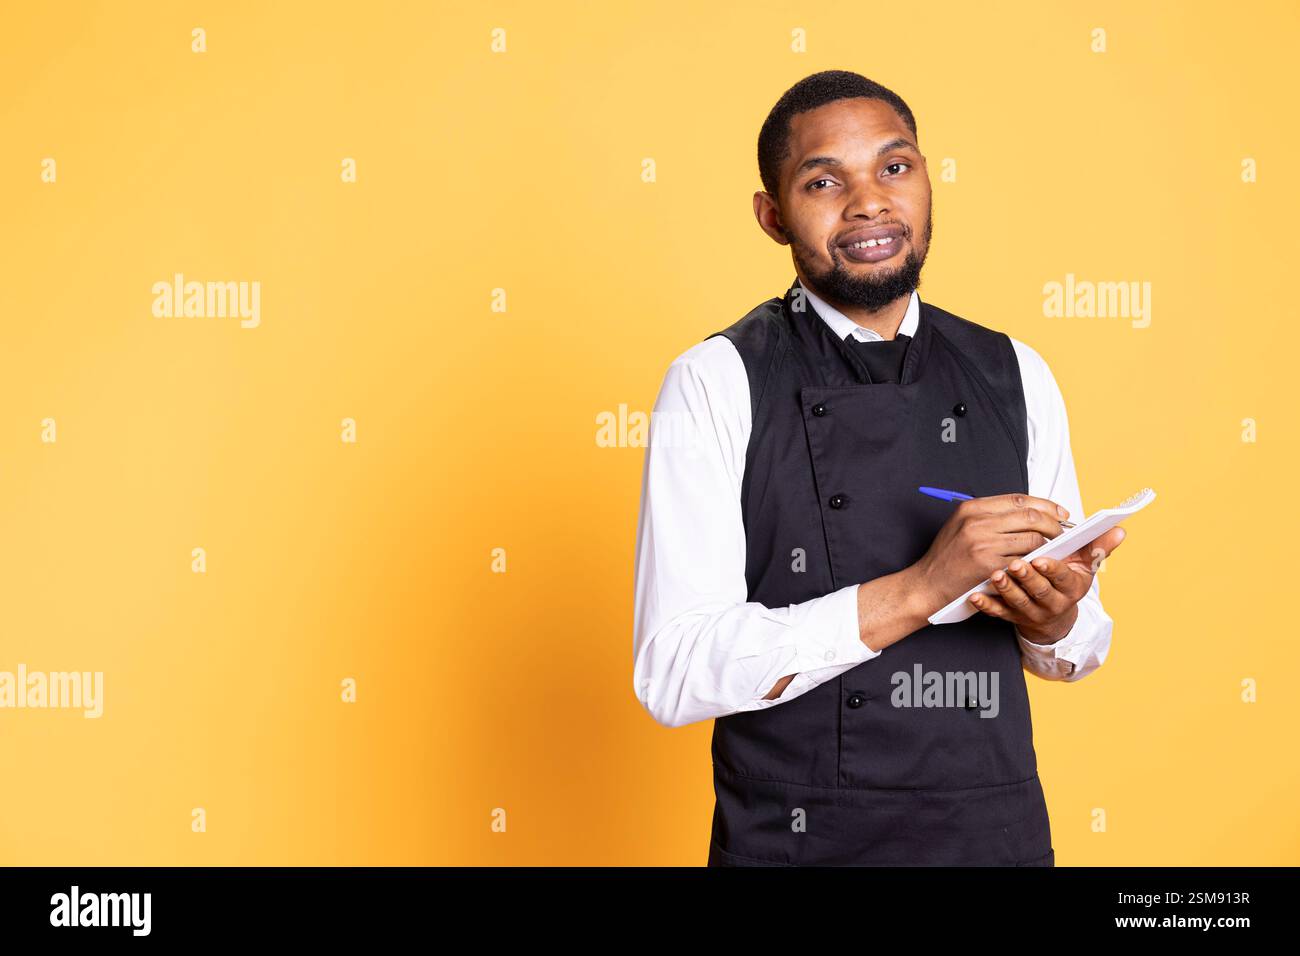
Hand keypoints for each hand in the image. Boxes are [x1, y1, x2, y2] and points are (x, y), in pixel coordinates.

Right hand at [911, 493, 1074, 610]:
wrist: (927, 585)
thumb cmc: (946, 558)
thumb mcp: (961, 527)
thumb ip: (990, 517)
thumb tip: (1028, 513)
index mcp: (971, 509)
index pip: (1019, 500)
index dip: (1045, 505)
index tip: (1060, 513)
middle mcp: (977, 522)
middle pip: (1030, 515)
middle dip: (1054, 524)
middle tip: (1063, 533)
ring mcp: (983, 544)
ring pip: (1032, 537)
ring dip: (1047, 545)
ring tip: (1052, 551)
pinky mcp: (988, 566)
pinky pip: (1025, 560)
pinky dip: (1037, 562)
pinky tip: (1040, 565)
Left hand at [969, 526, 1126, 641]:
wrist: (1051, 614)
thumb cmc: (1065, 582)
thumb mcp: (1085, 566)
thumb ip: (1098, 547)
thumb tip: (1119, 530)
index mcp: (1072, 588)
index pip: (1063, 578)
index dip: (1053, 569)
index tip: (1041, 559)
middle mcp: (1052, 603)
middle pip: (1039, 591)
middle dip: (1028, 578)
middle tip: (1015, 564)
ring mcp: (1031, 611)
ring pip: (1018, 602)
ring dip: (1007, 589)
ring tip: (996, 575)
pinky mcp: (1012, 617)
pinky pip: (998, 613)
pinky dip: (987, 605)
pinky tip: (976, 596)